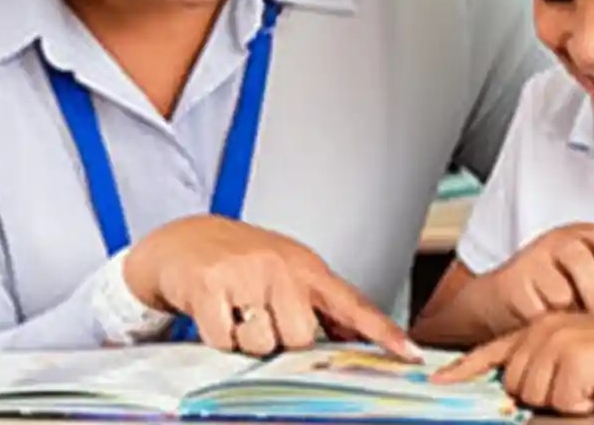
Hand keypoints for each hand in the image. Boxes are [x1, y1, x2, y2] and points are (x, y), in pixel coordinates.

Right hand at [124, 215, 419, 360]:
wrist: (184, 240)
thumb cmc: (242, 260)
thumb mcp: (289, 273)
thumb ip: (321, 306)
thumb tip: (357, 337)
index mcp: (308, 268)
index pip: (353, 304)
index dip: (383, 332)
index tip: (409, 354)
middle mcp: (281, 267)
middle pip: (300, 337)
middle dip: (279, 337)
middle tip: (260, 314)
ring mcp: (246, 274)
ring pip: (261, 343)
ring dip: (245, 338)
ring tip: (236, 310)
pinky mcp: (211, 286)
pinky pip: (224, 340)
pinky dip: (217, 336)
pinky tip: (215, 311)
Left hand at [432, 313, 593, 413]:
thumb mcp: (576, 352)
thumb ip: (544, 364)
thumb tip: (520, 390)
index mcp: (540, 327)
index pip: (493, 350)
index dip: (464, 368)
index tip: (438, 380)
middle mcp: (542, 331)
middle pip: (516, 386)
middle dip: (546, 396)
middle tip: (580, 383)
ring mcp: (555, 344)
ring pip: (536, 397)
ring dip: (568, 400)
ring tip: (593, 381)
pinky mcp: (571, 361)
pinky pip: (563, 403)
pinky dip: (585, 403)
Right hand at [479, 223, 593, 326]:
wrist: (499, 298)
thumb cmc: (549, 288)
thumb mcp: (578, 276)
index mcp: (574, 236)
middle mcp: (552, 243)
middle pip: (579, 260)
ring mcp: (529, 262)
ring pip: (560, 293)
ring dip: (569, 313)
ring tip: (568, 319)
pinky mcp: (511, 285)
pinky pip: (538, 312)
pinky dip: (547, 324)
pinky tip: (546, 324)